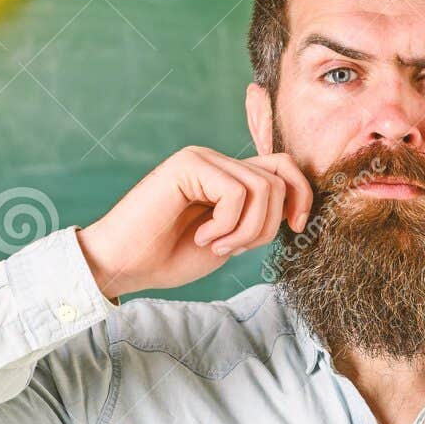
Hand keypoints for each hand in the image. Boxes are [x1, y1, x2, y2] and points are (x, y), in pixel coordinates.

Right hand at [74, 147, 312, 299]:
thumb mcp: (229, 240)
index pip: (284, 168)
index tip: (295, 228)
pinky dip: (227, 226)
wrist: (123, 265)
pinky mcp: (188, 164)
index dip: (301, 196)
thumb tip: (295, 211)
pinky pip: (236, 193)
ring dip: (247, 230)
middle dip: (268, 226)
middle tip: (235, 249)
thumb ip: (256, 220)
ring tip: (216, 246)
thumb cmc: (169, 257)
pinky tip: (202, 238)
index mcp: (228, 176)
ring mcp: (202, 158)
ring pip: (263, 188)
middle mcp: (216, 161)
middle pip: (279, 180)